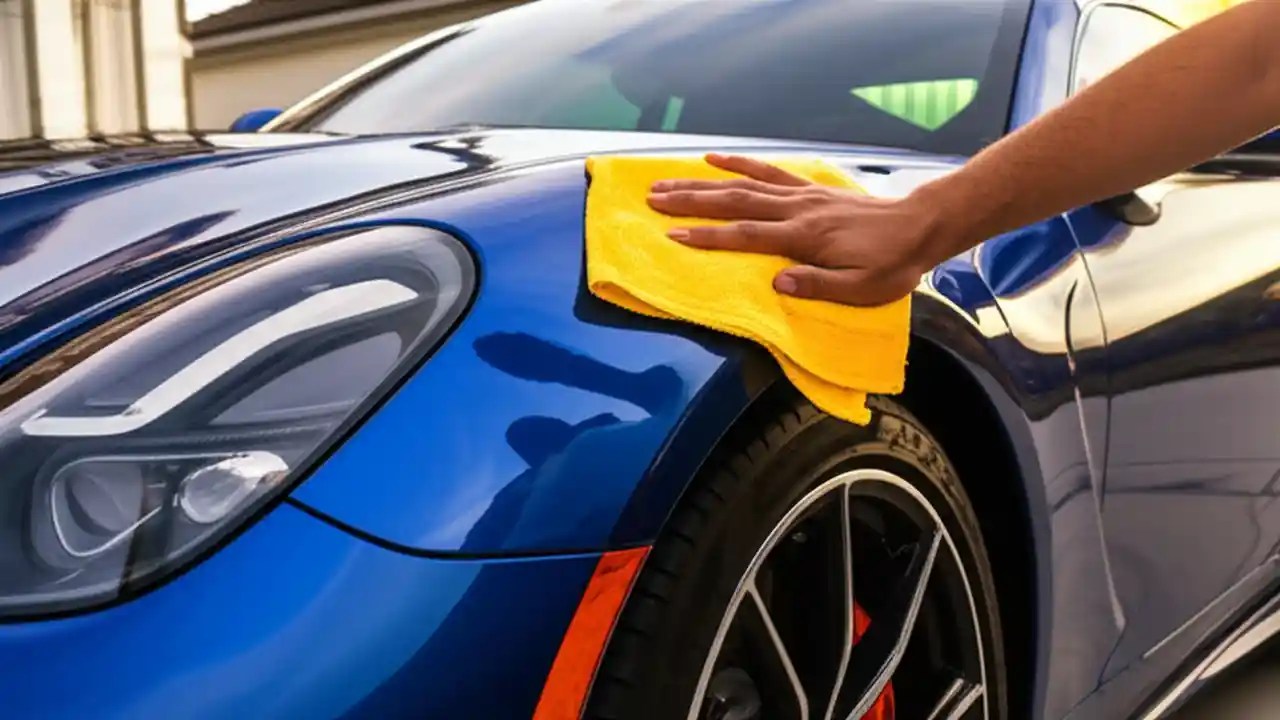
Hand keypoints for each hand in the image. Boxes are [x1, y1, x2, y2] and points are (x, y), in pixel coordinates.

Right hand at [647, 154, 949, 305]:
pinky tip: (714, 159)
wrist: (920, 227)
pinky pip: (767, 171)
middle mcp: (796, 210)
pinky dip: (739, 163)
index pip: (746, 235)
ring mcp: (801, 195)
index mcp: (804, 237)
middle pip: (733, 202)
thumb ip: (819, 286)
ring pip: (742, 184)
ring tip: (666, 182)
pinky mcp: (808, 189)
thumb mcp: (862, 289)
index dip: (708, 236)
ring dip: (702, 183)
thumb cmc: (891, 264)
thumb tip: (777, 283)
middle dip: (690, 201)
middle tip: (652, 200)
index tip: (673, 235)